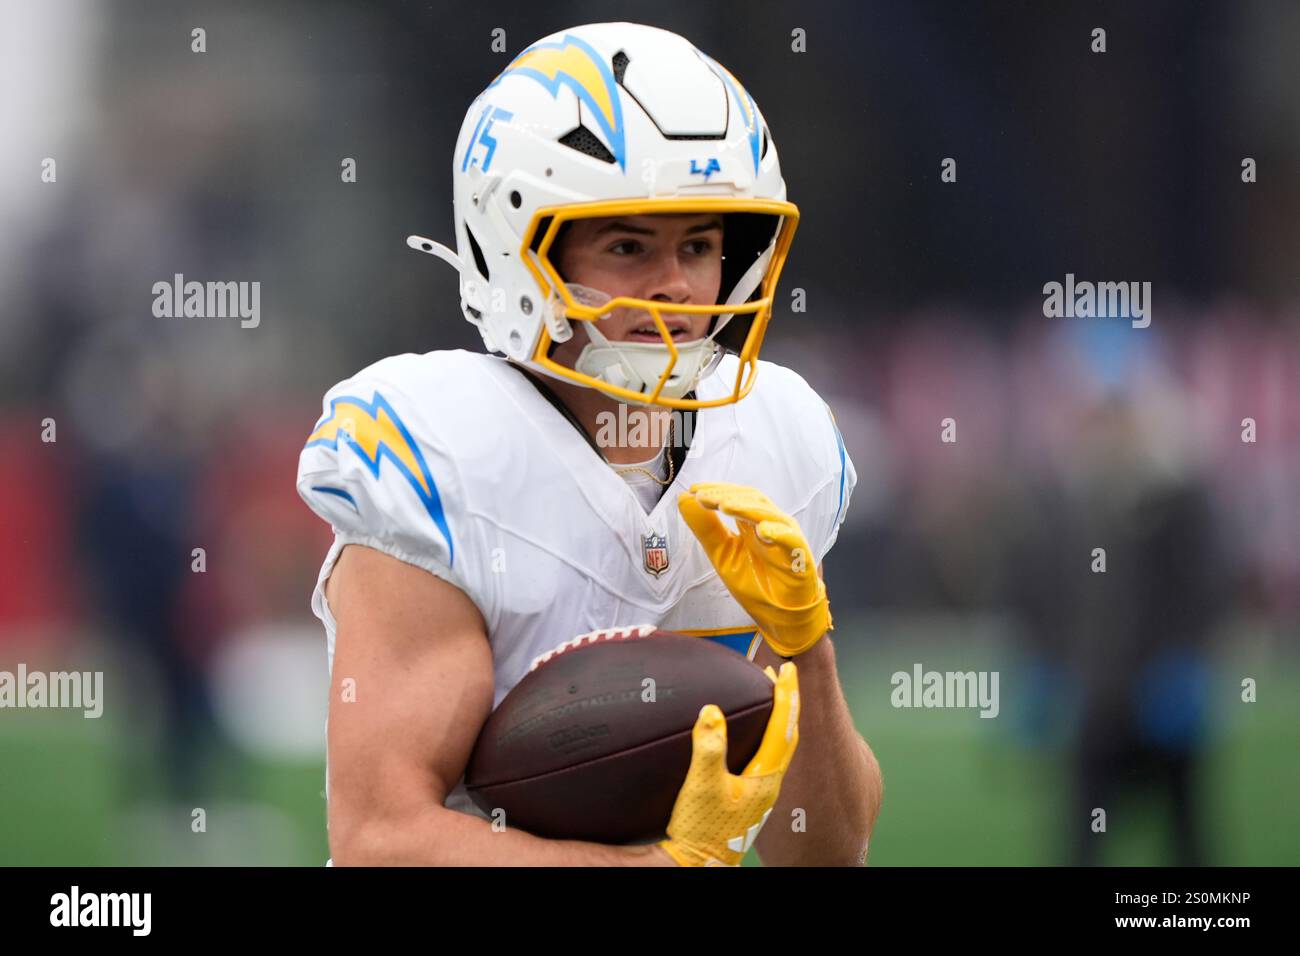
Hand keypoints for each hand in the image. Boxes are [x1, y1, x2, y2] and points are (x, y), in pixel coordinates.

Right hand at [657, 661, 799, 866]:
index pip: (783, 729)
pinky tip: (753, 734)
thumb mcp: (702, 785)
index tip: (788, 670)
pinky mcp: (750, 797)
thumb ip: (709, 747)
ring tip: (770, 696)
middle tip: (783, 675)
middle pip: (787, 735)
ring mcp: (761, 792)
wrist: (697, 862)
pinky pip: (765, 757)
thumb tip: (712, 712)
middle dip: (787, 703)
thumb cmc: (701, 830)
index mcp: (766, 778)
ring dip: (777, 718)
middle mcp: (769, 784)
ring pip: (778, 746)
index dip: (787, 697)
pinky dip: (765, 736)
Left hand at [678, 482, 830, 656]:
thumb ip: (705, 529)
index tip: (693, 490)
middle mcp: (771, 524)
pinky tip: (763, 531)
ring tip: (724, 506)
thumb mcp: (722, 555)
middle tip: (703, 496)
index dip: (716, 491)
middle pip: (751, 500)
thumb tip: (683, 499)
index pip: (735, 497)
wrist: (780, 616)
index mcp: (752, 522)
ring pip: (769, 516)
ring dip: (746, 509)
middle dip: (726, 496)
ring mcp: (787, 539)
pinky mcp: (801, 557)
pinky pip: (791, 541)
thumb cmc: (756, 583)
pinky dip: (778, 534)